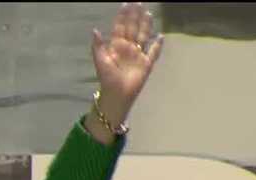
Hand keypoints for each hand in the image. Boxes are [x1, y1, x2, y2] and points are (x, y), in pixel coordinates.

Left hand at [90, 3, 163, 125]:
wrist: (117, 93)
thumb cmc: (107, 77)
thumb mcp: (100, 60)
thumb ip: (98, 45)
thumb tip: (95, 30)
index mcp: (116, 45)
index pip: (120, 27)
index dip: (123, 16)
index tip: (126, 4)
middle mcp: (128, 47)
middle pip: (133, 28)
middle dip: (136, 16)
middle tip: (139, 3)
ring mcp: (138, 54)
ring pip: (144, 36)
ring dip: (146, 25)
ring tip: (148, 13)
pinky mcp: (147, 63)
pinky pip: (154, 52)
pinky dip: (157, 45)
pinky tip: (160, 36)